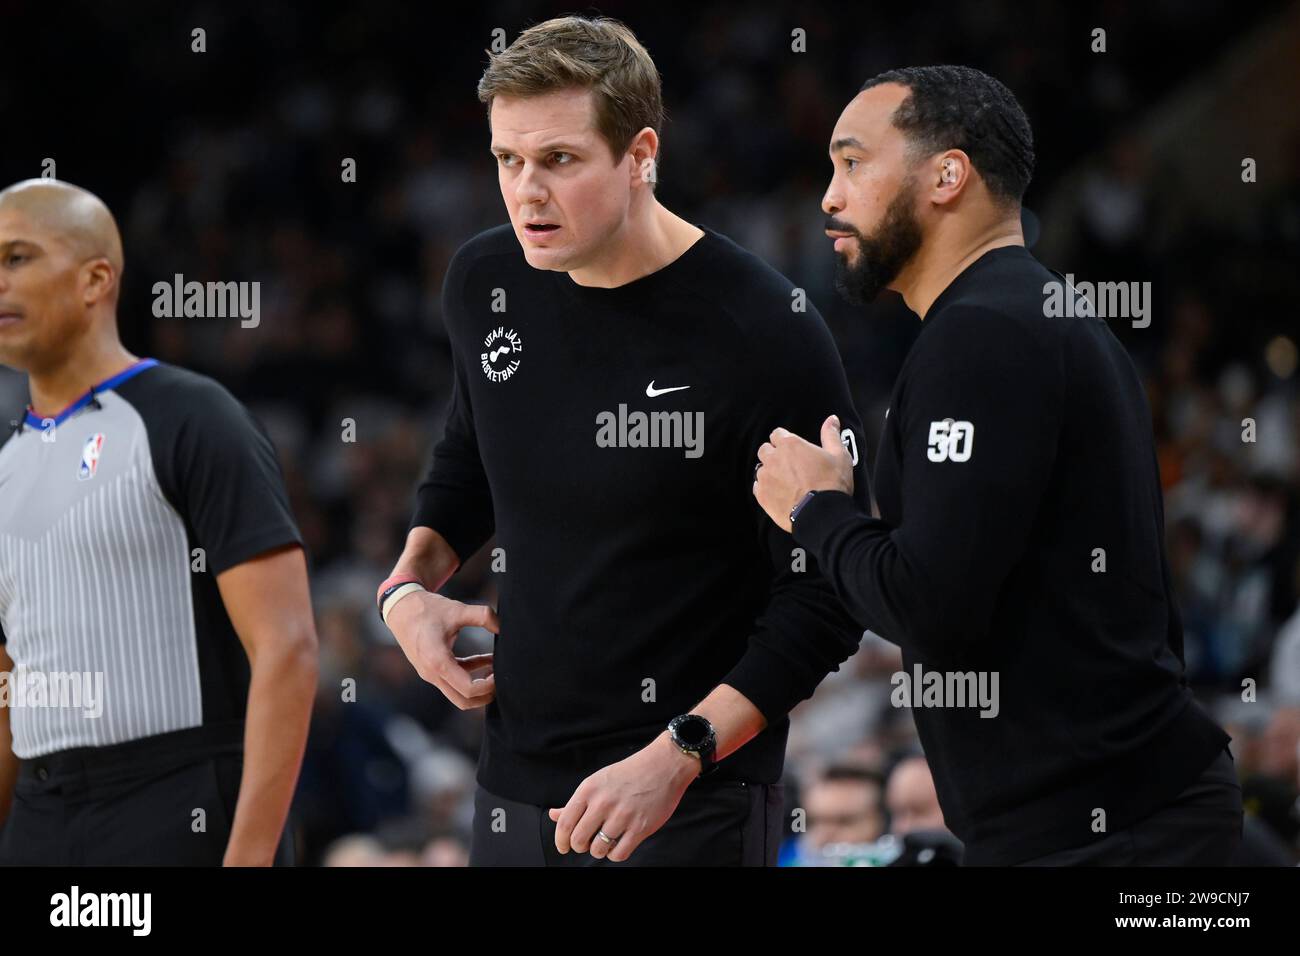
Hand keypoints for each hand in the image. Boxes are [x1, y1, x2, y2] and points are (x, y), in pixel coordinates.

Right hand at [386, 590, 498, 708]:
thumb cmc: (427, 608)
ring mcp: (430, 674)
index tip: (501, 672)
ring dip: (479, 686)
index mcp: (438, 661)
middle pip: (463, 701)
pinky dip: (470, 674)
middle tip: (503, 680)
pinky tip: (487, 661)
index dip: (488, 685)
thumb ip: (482, 615)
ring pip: (458, 694)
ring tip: (498, 670)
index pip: (468, 689)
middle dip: (485, 695)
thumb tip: (502, 627)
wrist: (401, 608)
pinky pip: (454, 681)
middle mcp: (432, 673)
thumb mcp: (457, 609)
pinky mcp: (431, 669)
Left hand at [548, 732, 699, 861]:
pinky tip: (618, 845)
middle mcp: (603, 803)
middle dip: (579, 846)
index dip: (560, 841)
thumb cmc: (629, 773)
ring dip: (598, 851)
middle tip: (586, 843)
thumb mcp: (597, 781)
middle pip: (578, 840)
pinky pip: (619, 854)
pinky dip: (615, 855)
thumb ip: (575, 802)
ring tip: (605, 842)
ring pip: (598, 849)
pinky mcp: (640, 827)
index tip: (563, 846)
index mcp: (589, 790)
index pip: (565, 824)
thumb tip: (554, 815)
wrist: (663, 765)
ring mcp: (622, 816)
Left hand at [753, 414, 853, 531]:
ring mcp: (765, 477)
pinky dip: (765, 488)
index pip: (777, 434)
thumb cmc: (832, 483)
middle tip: (788, 465)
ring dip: (769, 472)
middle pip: (765, 450)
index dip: (784, 440)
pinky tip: (778, 493)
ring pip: (761, 469)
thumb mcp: (839, 455)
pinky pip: (757, 487)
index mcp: (790, 445)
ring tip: (784, 482)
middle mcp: (773, 458)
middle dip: (773, 454)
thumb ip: (831, 435)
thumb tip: (832, 419)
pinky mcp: (762, 496)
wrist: (822, 513)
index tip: (792, 450)